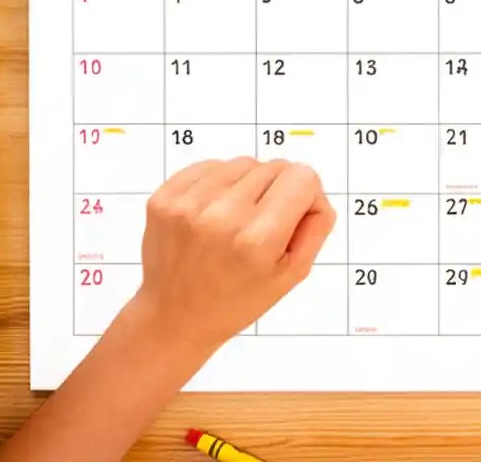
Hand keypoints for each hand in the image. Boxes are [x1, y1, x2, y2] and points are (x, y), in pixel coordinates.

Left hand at [131, 158, 335, 352]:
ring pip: (243, 163)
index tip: (295, 216)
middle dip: (278, 191)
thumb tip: (315, 192)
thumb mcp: (291, 275)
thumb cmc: (236, 300)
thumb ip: (315, 228)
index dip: (307, 195)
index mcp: (259, 238)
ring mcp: (189, 205)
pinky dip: (218, 183)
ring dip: (248, 185)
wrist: (175, 317)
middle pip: (274, 167)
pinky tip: (213, 213)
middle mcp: (223, 216)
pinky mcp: (165, 198)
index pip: (302, 177)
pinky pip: (210, 166)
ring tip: (236, 220)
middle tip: (263, 226)